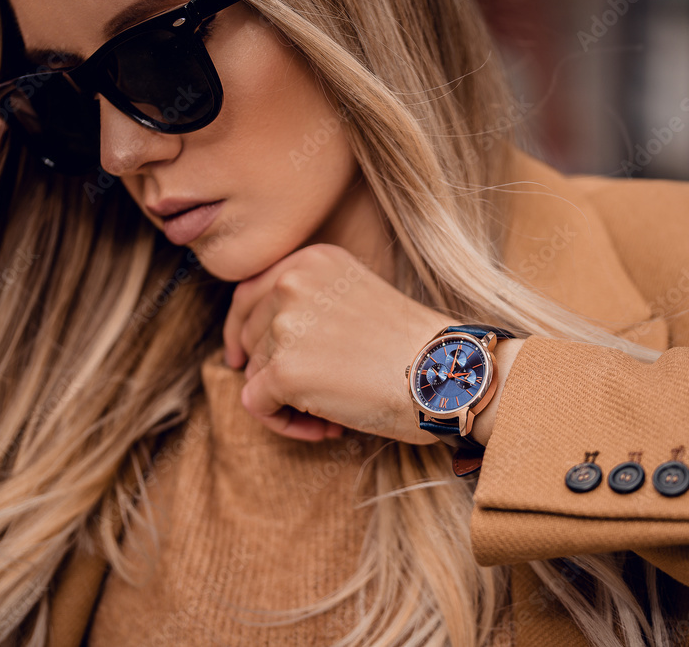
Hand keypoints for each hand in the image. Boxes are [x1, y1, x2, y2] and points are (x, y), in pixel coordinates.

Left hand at [222, 243, 456, 443]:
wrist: (445, 372)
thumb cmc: (412, 347)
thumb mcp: (355, 298)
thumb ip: (308, 306)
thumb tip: (250, 350)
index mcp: (310, 261)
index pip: (249, 295)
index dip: (243, 332)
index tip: (245, 359)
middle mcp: (290, 283)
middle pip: (247, 337)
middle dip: (273, 372)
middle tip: (315, 396)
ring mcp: (284, 326)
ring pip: (253, 374)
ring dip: (286, 401)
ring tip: (333, 413)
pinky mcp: (283, 370)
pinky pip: (256, 405)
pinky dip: (284, 424)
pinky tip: (326, 427)